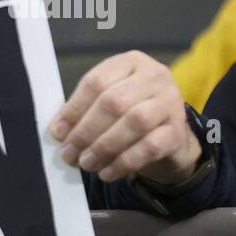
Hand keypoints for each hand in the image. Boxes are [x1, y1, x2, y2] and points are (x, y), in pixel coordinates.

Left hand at [51, 51, 202, 185]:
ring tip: (86, 163)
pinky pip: (149, 147)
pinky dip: (123, 162)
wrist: (167, 138)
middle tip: (68, 154)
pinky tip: (107, 173)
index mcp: (130, 63)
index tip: (57, 132)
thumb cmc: (127, 117)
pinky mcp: (179, 131)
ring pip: (134, 122)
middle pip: (113, 102)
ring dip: (103, 147)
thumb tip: (58, 131)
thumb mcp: (106, 105)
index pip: (96, 82)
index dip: (73, 109)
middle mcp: (155, 76)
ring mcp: (171, 102)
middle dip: (85, 131)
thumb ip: (82, 112)